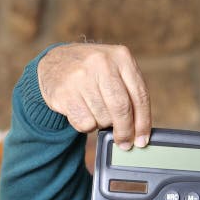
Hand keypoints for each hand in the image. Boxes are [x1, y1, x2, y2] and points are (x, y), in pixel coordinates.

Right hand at [37, 43, 151, 149]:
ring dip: (103, 124)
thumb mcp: (117, 71)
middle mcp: (101, 63)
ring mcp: (80, 77)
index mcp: (121, 57)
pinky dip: (87, 125)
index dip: (143, 122)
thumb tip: (140, 132)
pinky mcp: (63, 92)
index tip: (142, 139)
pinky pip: (84, 123)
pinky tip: (83, 112)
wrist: (56, 62)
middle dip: (125, 131)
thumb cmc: (95, 72)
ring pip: (103, 117)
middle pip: (122, 108)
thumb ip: (131, 94)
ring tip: (97, 112)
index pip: (140, 96)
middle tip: (125, 143)